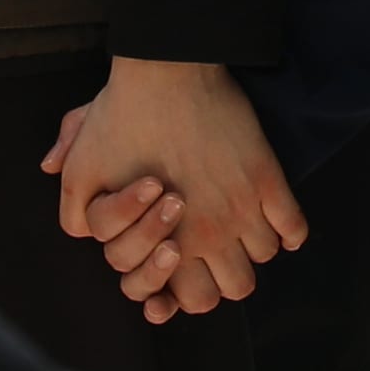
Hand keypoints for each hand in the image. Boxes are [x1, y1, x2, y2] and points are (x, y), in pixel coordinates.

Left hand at [47, 57, 301, 311]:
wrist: (166, 70)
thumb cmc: (120, 119)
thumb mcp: (81, 171)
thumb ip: (76, 212)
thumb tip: (82, 234)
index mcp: (162, 239)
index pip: (185, 300)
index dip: (185, 293)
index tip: (185, 268)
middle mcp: (206, 235)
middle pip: (232, 290)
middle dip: (223, 277)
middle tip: (214, 253)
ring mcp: (241, 209)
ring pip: (262, 259)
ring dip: (252, 247)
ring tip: (240, 226)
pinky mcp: (267, 181)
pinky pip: (293, 228)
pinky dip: (288, 230)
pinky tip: (273, 215)